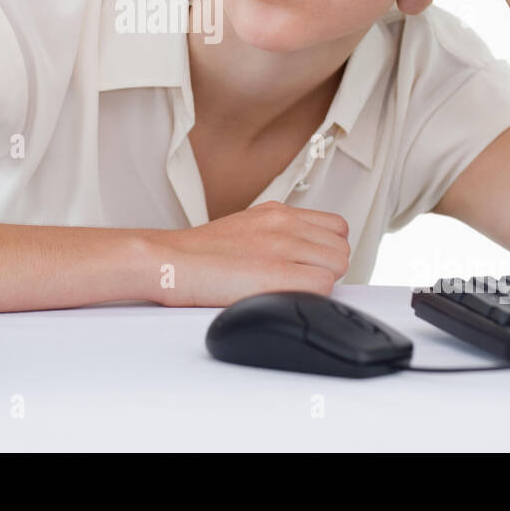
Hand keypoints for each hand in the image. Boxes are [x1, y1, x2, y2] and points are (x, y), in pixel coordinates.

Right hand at [148, 201, 350, 306]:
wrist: (169, 260)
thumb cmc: (198, 255)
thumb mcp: (244, 229)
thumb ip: (276, 235)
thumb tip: (299, 257)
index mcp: (277, 212)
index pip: (336, 227)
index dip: (327, 250)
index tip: (311, 265)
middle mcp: (284, 223)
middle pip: (341, 248)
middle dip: (327, 268)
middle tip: (300, 282)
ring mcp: (282, 246)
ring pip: (338, 265)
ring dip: (322, 282)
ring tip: (291, 290)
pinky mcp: (277, 274)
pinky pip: (324, 286)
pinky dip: (312, 297)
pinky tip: (286, 298)